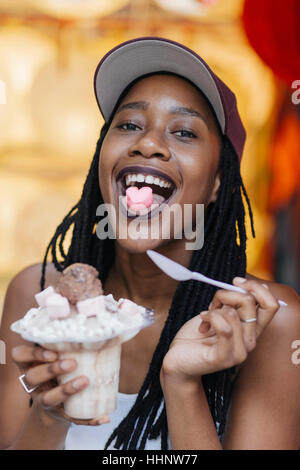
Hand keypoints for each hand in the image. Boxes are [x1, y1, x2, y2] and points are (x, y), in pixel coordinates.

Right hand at [11, 344, 110, 425]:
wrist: (58, 402)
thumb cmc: (61, 367)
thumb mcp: (58, 354)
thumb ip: (69, 342)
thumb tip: (102, 329)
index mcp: (30, 363)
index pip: (20, 355)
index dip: (33, 354)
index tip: (53, 352)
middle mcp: (33, 381)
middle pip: (33, 376)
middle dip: (51, 369)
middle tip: (72, 363)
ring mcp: (44, 398)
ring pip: (48, 398)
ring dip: (66, 390)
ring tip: (85, 381)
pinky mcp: (58, 413)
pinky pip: (72, 418)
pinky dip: (89, 419)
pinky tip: (104, 417)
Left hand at [161, 278, 279, 380]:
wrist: (179, 359)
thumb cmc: (197, 335)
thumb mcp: (218, 313)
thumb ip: (233, 303)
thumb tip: (241, 285)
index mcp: (252, 329)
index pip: (271, 305)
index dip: (256, 288)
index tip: (236, 282)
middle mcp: (250, 341)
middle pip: (251, 302)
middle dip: (227, 293)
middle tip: (214, 302)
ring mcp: (239, 352)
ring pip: (232, 313)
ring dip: (213, 310)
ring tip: (205, 318)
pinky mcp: (224, 358)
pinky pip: (224, 328)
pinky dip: (209, 318)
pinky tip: (202, 324)